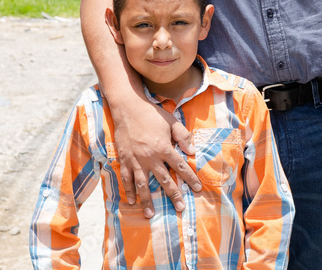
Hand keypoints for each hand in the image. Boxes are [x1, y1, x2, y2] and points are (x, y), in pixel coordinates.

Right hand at [110, 94, 201, 216]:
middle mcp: (150, 157)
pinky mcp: (124, 160)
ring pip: (142, 185)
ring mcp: (136, 160)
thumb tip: (192, 151)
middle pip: (164, 180)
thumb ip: (183, 136)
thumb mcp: (171, 121)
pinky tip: (132, 201)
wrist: (127, 108)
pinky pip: (126, 179)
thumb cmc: (151, 114)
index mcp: (164, 148)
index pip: (180, 166)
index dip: (190, 178)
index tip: (197, 189)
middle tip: (180, 208)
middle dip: (173, 195)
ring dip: (147, 201)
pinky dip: (129, 191)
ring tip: (150, 214)